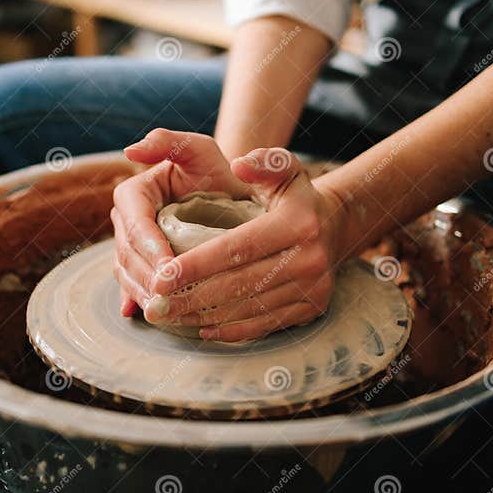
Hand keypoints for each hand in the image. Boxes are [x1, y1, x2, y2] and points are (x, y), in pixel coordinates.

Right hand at [111, 128, 248, 317]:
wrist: (227, 196)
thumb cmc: (215, 171)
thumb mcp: (198, 150)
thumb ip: (169, 142)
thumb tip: (130, 150)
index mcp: (134, 193)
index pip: (135, 222)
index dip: (148, 244)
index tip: (168, 263)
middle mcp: (126, 220)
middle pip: (127, 252)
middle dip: (145, 274)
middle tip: (167, 294)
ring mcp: (130, 244)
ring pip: (126, 271)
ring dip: (141, 291)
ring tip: (161, 308)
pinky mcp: (140, 264)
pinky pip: (132, 284)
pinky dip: (137, 298)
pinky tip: (143, 312)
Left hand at [144, 145, 346, 341]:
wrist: (335, 227)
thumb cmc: (295, 197)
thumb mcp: (284, 169)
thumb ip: (262, 162)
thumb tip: (238, 165)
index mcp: (297, 224)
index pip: (237, 248)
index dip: (197, 264)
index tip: (162, 275)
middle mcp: (309, 260)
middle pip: (240, 284)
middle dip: (194, 296)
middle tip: (157, 304)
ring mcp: (313, 288)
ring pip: (249, 309)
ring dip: (206, 316)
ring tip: (172, 315)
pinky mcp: (311, 310)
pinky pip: (265, 325)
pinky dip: (231, 330)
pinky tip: (202, 327)